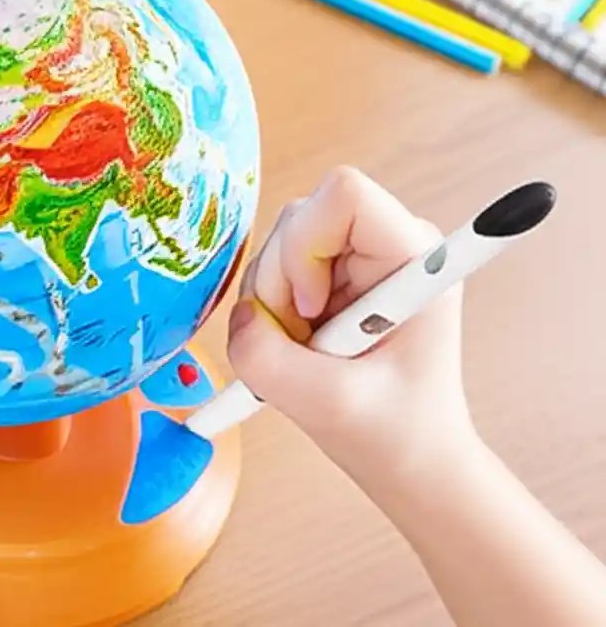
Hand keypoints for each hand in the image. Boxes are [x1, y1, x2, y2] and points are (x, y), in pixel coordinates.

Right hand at [226, 166, 473, 479]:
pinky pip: (274, 267)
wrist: (410, 461)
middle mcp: (389, 244)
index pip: (345, 194)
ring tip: (306, 353)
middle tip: (303, 341)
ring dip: (273, 302)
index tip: (314, 309)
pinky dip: (271, 311)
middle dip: (281, 284)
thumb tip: (241, 318)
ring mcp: (359, 258)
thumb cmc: (395, 433)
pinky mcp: (334, 274)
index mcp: (415, 259)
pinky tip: (302, 347)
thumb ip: (268, 359)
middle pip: (301, 218)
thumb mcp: (327, 405)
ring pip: (279, 243)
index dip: (307, 246)